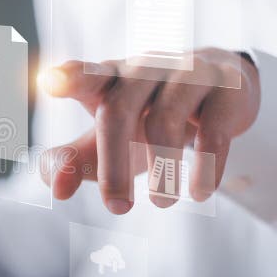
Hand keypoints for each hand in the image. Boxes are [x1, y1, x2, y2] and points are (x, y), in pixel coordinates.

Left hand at [41, 48, 259, 212]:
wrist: (220, 91)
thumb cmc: (145, 119)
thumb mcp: (104, 139)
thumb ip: (70, 162)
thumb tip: (58, 190)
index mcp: (109, 78)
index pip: (86, 74)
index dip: (70, 77)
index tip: (49, 82)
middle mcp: (144, 68)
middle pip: (117, 111)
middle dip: (113, 164)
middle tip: (117, 208)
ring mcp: (187, 72)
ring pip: (165, 119)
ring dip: (162, 170)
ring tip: (162, 204)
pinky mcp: (227, 87)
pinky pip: (214, 129)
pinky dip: (206, 166)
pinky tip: (200, 193)